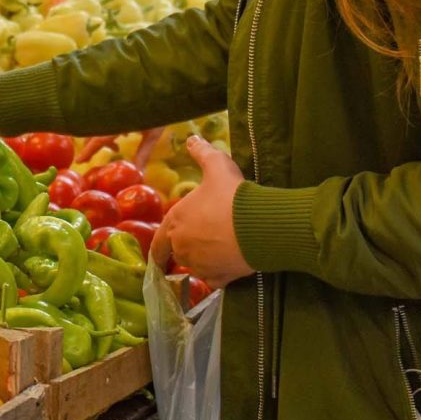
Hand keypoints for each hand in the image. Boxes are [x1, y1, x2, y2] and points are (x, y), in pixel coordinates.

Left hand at [154, 136, 253, 288]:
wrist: (260, 224)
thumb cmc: (233, 194)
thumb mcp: (217, 166)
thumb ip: (202, 153)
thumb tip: (192, 139)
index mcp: (175, 223)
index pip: (159, 243)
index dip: (160, 248)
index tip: (161, 255)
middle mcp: (182, 247)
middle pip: (179, 254)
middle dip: (188, 249)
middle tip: (204, 243)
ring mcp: (200, 266)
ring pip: (196, 267)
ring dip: (203, 262)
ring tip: (220, 251)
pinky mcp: (220, 279)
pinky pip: (214, 280)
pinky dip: (219, 275)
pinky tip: (228, 267)